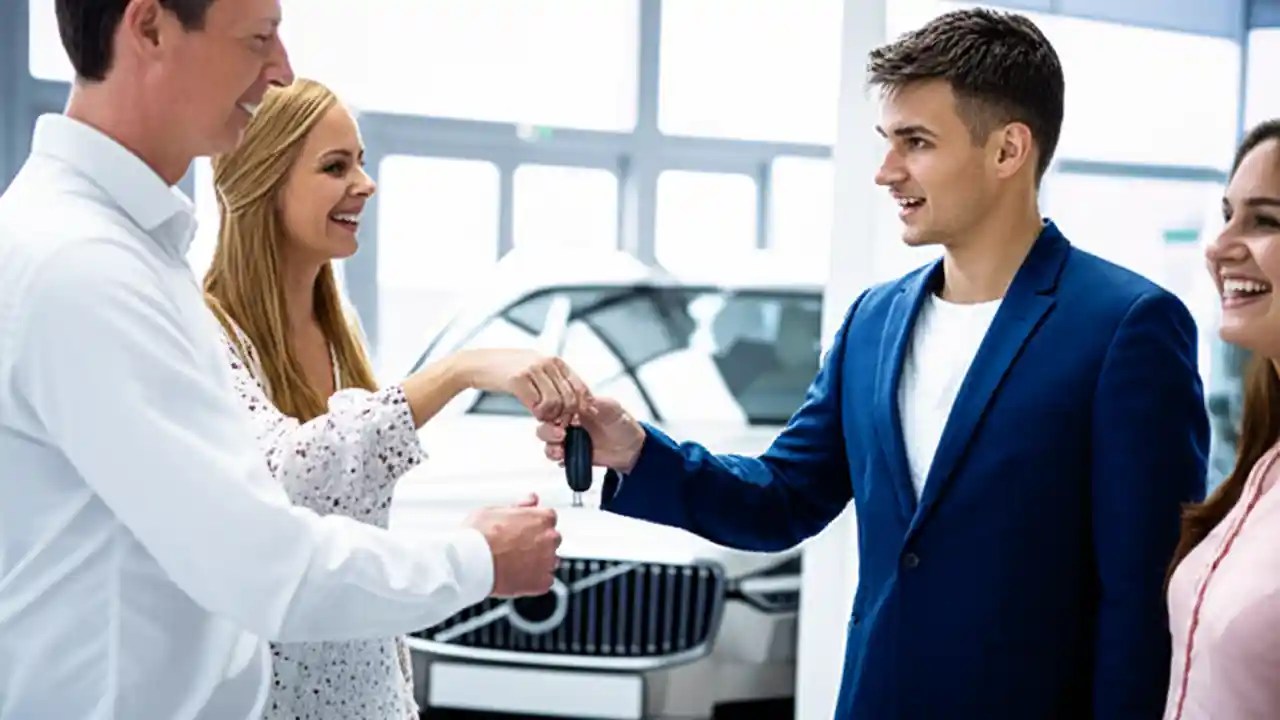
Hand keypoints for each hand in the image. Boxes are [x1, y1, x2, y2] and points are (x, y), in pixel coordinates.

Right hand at [458, 349, 590, 423]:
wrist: (477, 364)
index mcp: (553, 361)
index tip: (586, 413)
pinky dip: (537, 412)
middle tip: (559, 421)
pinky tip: (533, 411)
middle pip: (569, 396)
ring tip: (542, 415)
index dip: (584, 402)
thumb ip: (552, 380)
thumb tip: (572, 400)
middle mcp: (545, 363)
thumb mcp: (534, 368)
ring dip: (550, 415)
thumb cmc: (505, 368)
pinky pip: (537, 404)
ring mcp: (532, 370)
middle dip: (566, 414)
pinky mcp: (518, 380)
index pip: (578, 384)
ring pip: (555, 402)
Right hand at [465, 493, 560, 596]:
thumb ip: (519, 505)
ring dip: (538, 561)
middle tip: (516, 546)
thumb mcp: (495, 509)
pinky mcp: (542, 581)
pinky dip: (535, 580)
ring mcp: (548, 561)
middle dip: (538, 542)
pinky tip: (518, 576)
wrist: (470, 562)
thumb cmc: (479, 535)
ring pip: (550, 560)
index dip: (533, 524)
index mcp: (542, 517)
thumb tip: (531, 499)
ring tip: (515, 563)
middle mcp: (550, 538)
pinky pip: (545, 580)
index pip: (548, 518)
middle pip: (551, 539)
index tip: (522, 529)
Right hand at [537, 396, 646, 473]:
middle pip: (545, 424)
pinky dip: (557, 458)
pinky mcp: (570, 454)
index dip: (551, 410)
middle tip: (561, 434)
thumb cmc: (622, 424)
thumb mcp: (613, 409)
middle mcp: (568, 422)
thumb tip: (583, 401)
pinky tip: (564, 459)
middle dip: (548, 430)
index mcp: (575, 406)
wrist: (631, 449)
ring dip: (551, 445)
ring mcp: (568, 439)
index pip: (554, 405)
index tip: (558, 416)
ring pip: (548, 441)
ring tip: (561, 450)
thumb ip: (597, 404)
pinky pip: (556, 457)